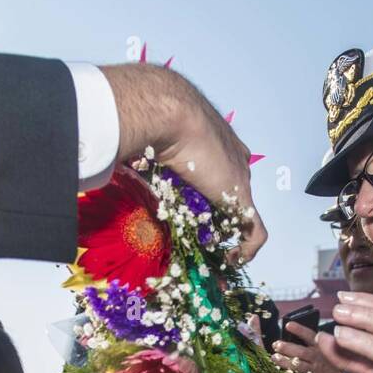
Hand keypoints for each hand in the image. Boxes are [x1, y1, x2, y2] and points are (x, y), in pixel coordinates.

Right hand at [102, 64, 265, 263]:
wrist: (169, 113)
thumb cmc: (154, 119)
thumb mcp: (151, 138)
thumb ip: (143, 151)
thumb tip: (118, 161)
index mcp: (217, 141)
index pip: (225, 170)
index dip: (214, 192)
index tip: (199, 210)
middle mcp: (234, 157)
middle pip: (235, 194)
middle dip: (222, 218)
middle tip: (202, 236)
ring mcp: (240, 177)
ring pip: (243, 215)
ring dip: (230, 236)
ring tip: (214, 250)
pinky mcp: (241, 198)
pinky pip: (255, 232)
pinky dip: (248, 249)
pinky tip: (234, 260)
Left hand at [271, 322, 343, 372]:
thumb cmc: (324, 362)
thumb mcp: (323, 350)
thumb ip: (309, 343)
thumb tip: (287, 337)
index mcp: (320, 347)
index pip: (310, 336)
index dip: (299, 330)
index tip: (288, 325)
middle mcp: (318, 358)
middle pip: (302, 352)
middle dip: (288, 348)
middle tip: (276, 344)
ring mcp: (314, 371)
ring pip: (298, 365)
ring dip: (284, 361)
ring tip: (274, 357)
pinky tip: (278, 372)